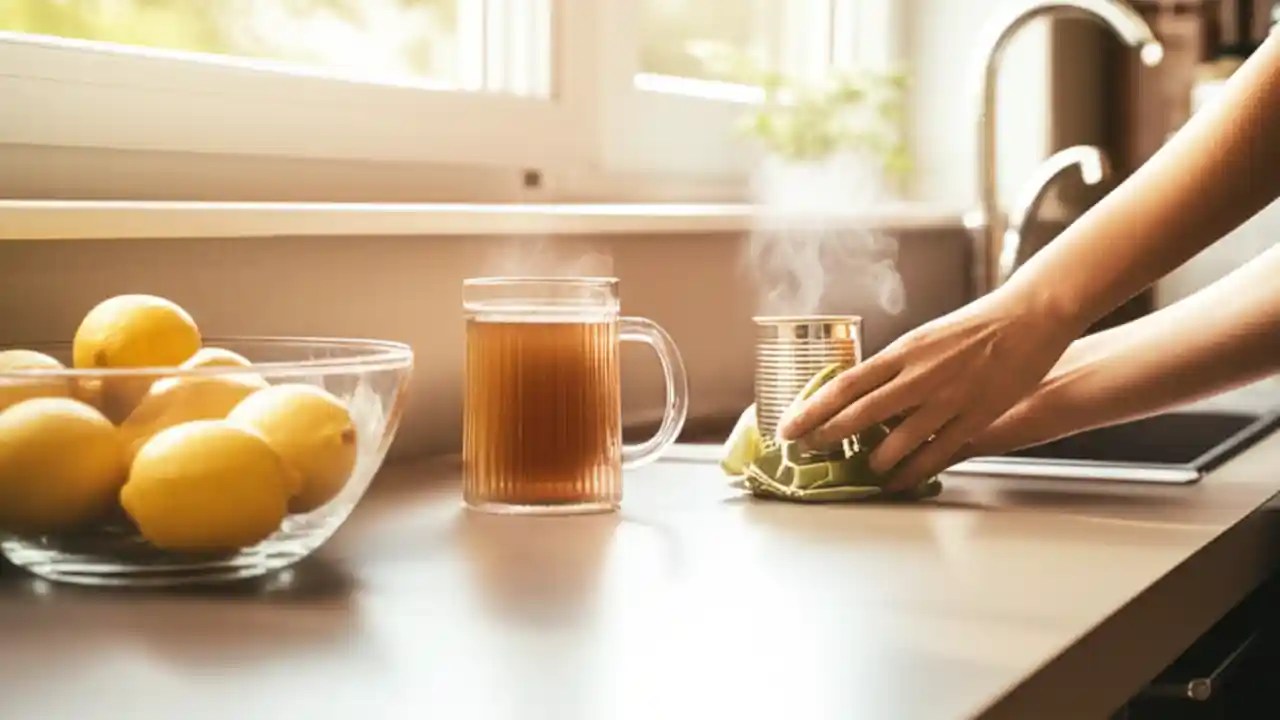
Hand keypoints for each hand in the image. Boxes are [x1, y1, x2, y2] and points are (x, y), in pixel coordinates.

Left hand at [776, 289, 1082, 489]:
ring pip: (895, 441)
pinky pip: (936, 453)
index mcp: (902, 351)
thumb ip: (897, 365)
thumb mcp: (926, 338)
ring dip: (873, 460)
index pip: (844, 385)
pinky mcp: (974, 417)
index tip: (788, 425)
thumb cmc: (977, 325)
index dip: (812, 409)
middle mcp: (918, 375)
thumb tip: (866, 386)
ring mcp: (946, 399)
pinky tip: (900, 480)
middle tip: (807, 451)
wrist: (1029, 315)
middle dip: (827, 437)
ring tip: (864, 468)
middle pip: (859, 414)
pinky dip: (913, 471)